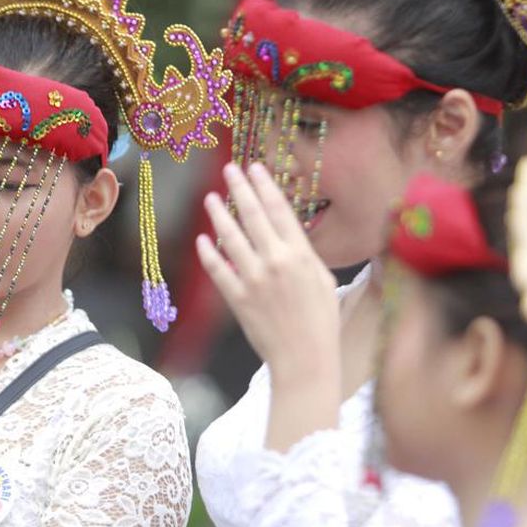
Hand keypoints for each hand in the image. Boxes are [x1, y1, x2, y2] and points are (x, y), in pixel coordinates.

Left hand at [196, 163, 339, 379]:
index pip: (280, 210)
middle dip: (240, 188)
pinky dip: (209, 253)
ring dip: (219, 214)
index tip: (255, 167)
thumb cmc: (321, 321)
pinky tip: (203, 240)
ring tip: (211, 197)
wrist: (305, 359)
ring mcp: (254, 280)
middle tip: (229, 169)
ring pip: (231, 237)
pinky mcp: (238, 299)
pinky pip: (218, 270)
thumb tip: (290, 235)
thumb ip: (305, 255)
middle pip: (253, 215)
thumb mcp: (323, 280)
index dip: (265, 185)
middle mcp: (276, 262)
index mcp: (301, 254)